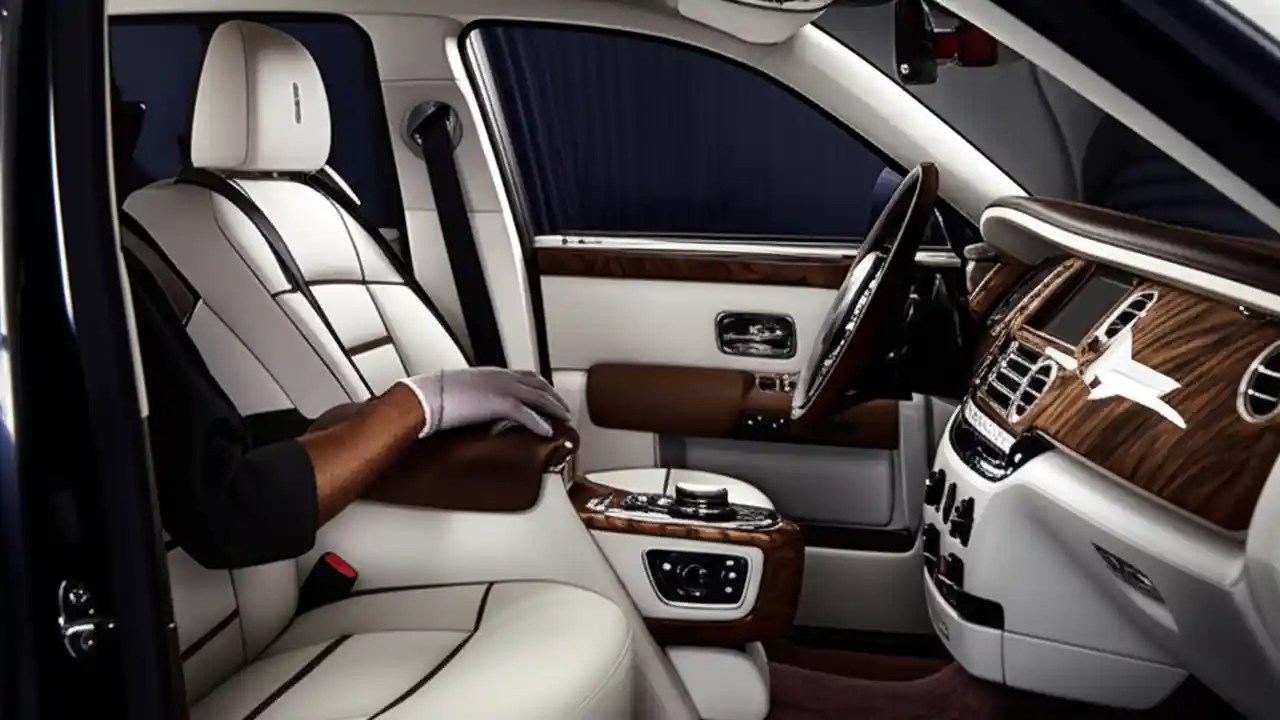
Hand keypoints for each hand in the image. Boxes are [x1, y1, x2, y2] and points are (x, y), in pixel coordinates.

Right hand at [395, 368, 571, 437]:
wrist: (425, 397)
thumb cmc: (436, 396)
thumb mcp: (463, 392)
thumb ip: (477, 396)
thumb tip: (479, 409)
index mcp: (493, 373)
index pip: (526, 376)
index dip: (542, 387)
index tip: (550, 396)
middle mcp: (502, 377)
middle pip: (539, 385)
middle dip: (555, 398)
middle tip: (565, 411)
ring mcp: (502, 388)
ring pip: (539, 397)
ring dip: (555, 409)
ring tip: (564, 421)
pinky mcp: (499, 403)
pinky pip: (527, 414)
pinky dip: (540, 423)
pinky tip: (548, 432)